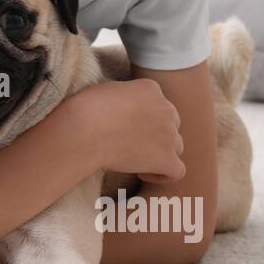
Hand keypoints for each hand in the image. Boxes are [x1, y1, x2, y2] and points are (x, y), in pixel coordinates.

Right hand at [59, 79, 185, 182]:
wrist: (86, 129)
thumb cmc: (86, 110)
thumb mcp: (108, 90)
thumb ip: (126, 98)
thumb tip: (125, 111)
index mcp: (151, 89)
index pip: (158, 105)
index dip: (144, 118)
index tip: (126, 128)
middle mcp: (166, 109)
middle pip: (171, 125)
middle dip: (156, 135)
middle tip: (131, 144)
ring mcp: (169, 135)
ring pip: (176, 146)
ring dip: (160, 153)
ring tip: (136, 160)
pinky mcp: (166, 158)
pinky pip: (177, 171)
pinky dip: (162, 174)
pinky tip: (142, 173)